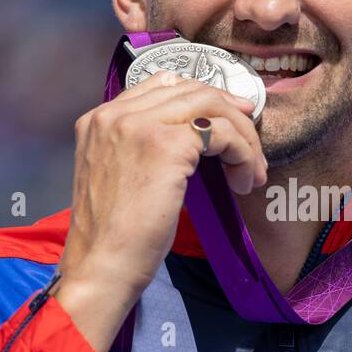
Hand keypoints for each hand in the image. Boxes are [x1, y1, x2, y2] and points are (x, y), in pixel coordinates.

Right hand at [51, 72, 266, 351]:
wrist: (102, 266)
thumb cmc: (114, 237)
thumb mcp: (120, 177)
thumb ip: (142, 147)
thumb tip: (196, 137)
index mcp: (99, 119)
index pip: (162, 84)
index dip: (203, 97)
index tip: (231, 116)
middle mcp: (116, 114)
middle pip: (192, 90)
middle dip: (230, 115)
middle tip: (252, 143)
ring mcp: (139, 125)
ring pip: (211, 107)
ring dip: (243, 137)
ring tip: (252, 171)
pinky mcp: (166, 145)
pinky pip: (222, 134)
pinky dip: (243, 153)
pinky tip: (243, 181)